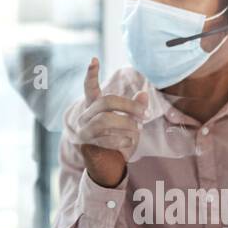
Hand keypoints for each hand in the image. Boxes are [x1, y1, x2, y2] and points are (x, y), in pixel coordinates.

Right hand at [67, 58, 147, 187]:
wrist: (108, 168)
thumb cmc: (118, 142)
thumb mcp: (130, 124)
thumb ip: (135, 110)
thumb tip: (143, 93)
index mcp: (93, 108)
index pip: (89, 88)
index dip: (91, 74)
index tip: (94, 59)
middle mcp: (84, 116)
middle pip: (106, 102)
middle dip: (129, 106)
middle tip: (144, 113)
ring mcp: (83, 131)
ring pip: (105, 120)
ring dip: (126, 124)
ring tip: (136, 130)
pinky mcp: (86, 144)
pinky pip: (106, 138)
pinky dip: (122, 139)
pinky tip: (128, 142)